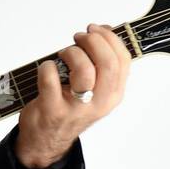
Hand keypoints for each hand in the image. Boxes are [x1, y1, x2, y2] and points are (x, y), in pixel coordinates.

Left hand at [15, 23, 130, 168]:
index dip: (109, 38)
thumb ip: (102, 62)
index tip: (95, 29)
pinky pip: (51, 80)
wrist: (47, 139)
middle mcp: (99, 102)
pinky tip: (47, 68)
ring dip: (72, 53)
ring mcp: (77, 108)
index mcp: (113, 95)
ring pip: (84, 71)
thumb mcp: (95, 89)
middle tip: (79, 37)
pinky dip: (47, 67)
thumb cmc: (69, 107)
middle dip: (93, 41)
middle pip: (108, 64)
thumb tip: (106, 29)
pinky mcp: (53, 110)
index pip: (122, 61)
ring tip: (64, 53)